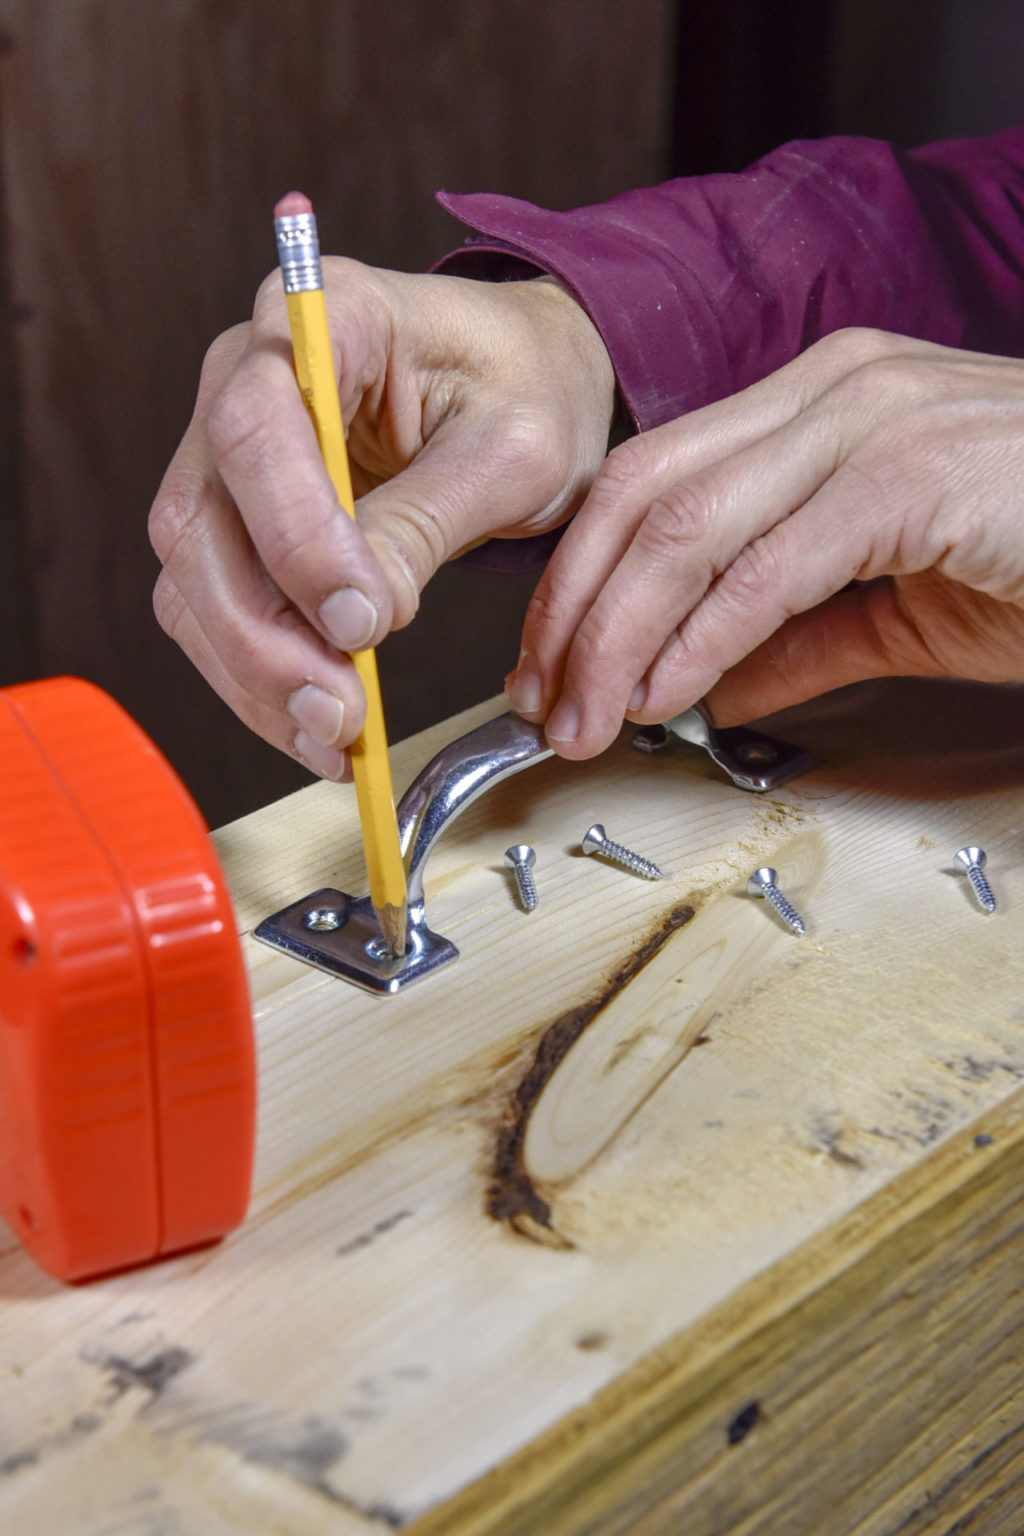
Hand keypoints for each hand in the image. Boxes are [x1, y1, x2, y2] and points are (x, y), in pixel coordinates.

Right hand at [149, 263, 614, 776]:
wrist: (526, 383)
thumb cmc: (527, 390)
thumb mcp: (512, 451)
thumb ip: (427, 521)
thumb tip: (358, 616)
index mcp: (325, 317)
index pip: (257, 427)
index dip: (295, 536)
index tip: (363, 621)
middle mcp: (250, 376)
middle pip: (200, 518)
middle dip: (265, 632)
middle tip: (340, 709)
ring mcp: (232, 454)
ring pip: (193, 579)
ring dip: (254, 671)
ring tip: (333, 734)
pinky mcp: (241, 522)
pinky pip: (217, 610)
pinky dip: (259, 678)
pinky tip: (317, 725)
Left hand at [506, 328, 1023, 756]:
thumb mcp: (891, 609)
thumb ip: (788, 637)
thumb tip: (699, 683)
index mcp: (816, 400)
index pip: (649, 479)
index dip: (578, 576)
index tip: (546, 661)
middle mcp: (831, 387)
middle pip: (642, 495)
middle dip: (574, 611)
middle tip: (546, 705)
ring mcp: (869, 417)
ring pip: (687, 526)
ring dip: (619, 635)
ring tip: (588, 716)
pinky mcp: (909, 470)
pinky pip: (767, 567)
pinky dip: (699, 640)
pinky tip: (666, 695)